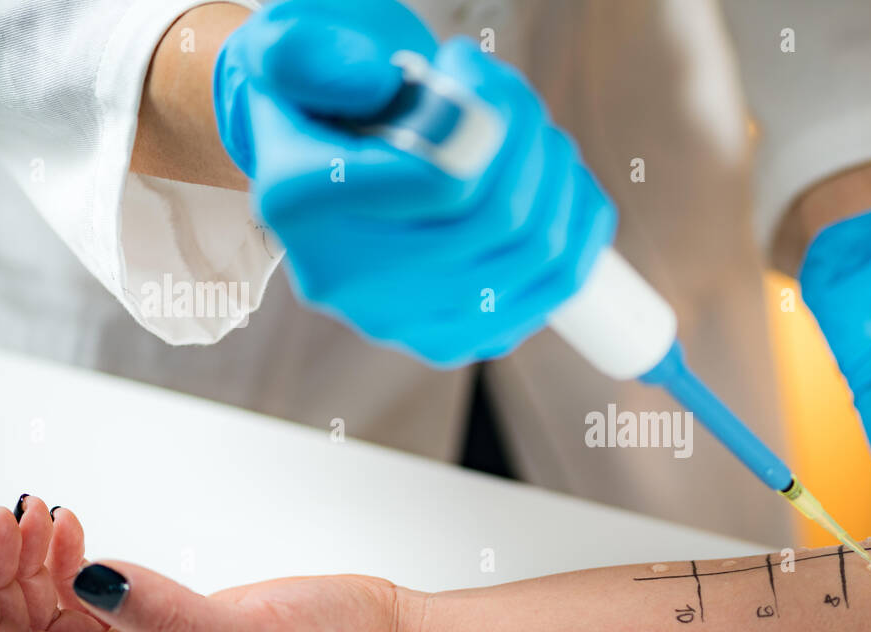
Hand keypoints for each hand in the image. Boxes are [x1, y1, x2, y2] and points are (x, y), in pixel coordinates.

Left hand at [0, 496, 426, 631]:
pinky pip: (87, 598)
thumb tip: (89, 581)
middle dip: (1, 577)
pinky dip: (65, 561)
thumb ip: (167, 615)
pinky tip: (71, 532)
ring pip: (48, 615)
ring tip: (38, 514)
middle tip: (9, 516)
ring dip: (29, 565)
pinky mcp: (166, 625)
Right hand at [213, 0, 614, 365]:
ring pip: (536, 252)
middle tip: (513, 94)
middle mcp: (349, 281)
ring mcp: (404, 323)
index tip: (469, 63)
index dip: (487, 112)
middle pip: (499, 217)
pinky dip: (581, 225)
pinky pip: (554, 289)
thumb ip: (311, 53)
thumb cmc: (318, 98)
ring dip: (560, 175)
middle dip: (530, 134)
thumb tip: (375, 87)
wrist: (314, 168)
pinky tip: (566, 181)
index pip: (443, 179)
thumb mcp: (289, 52)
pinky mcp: (451, 340)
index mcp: (305, 206)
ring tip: (536, 133)